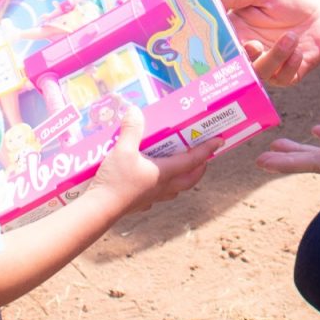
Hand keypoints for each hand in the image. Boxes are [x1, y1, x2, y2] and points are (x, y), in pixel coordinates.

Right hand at [91, 104, 213, 212]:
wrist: (99, 209)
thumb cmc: (116, 180)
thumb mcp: (122, 150)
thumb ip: (131, 130)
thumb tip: (135, 110)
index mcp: (165, 172)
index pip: (193, 160)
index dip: (206, 149)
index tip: (219, 141)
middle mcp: (163, 187)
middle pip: (190, 179)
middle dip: (200, 169)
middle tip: (204, 158)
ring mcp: (152, 198)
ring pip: (176, 190)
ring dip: (183, 179)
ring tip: (181, 169)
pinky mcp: (140, 204)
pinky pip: (158, 196)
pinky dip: (162, 189)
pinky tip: (153, 184)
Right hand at [217, 0, 319, 85]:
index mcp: (237, 30)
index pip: (219, 44)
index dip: (214, 48)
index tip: (217, 44)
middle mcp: (249, 50)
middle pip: (235, 65)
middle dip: (243, 59)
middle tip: (254, 45)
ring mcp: (269, 64)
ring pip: (259, 74)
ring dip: (274, 57)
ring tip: (291, 37)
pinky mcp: (289, 74)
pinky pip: (282, 79)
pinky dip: (290, 66)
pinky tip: (299, 51)